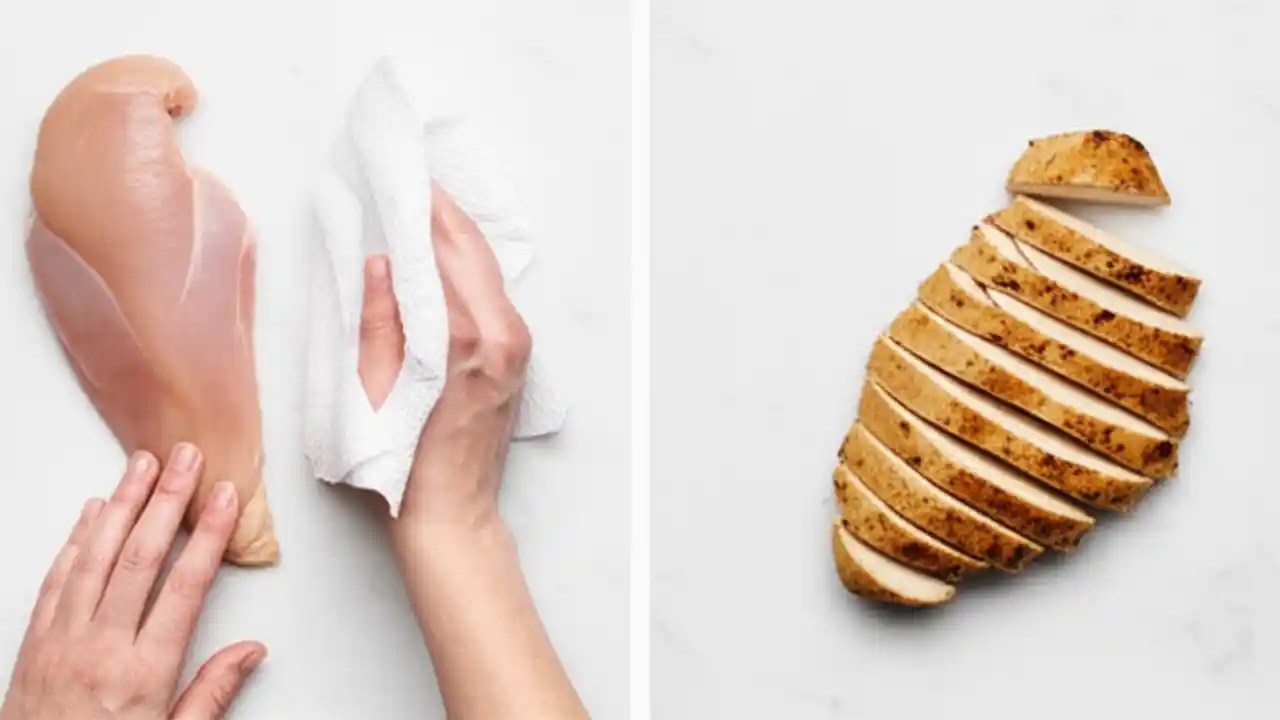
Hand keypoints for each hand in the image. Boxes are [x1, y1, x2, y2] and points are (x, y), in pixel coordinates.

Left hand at [1, 445, 265, 719]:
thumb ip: (212, 694)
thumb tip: (249, 652)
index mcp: (142, 674)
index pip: (184, 589)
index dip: (208, 537)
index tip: (225, 500)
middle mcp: (99, 649)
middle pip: (138, 559)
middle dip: (166, 501)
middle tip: (186, 458)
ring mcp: (61, 642)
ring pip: (94, 558)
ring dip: (121, 505)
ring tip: (141, 465)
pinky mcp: (34, 643)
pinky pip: (56, 579)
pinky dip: (76, 540)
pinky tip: (92, 512)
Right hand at [358, 184, 530, 536]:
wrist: (452, 514)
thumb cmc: (404, 466)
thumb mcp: (371, 391)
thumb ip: (378, 322)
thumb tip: (381, 261)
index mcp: (468, 342)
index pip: (444, 255)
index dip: (420, 212)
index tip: (401, 177)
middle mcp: (504, 337)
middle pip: (473, 253)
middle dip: (441, 212)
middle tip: (410, 177)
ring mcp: (517, 347)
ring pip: (487, 270)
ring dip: (455, 236)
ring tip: (420, 204)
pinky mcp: (518, 357)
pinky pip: (492, 294)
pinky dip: (466, 266)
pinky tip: (441, 253)